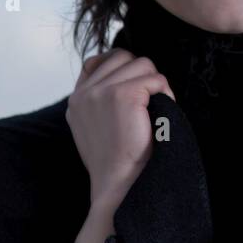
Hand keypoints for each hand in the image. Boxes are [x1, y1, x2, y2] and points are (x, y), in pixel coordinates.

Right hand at [66, 48, 175, 206]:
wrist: (119, 185)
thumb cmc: (116, 161)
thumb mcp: (96, 126)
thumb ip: (101, 99)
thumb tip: (121, 73)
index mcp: (76, 100)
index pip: (99, 60)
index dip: (122, 69)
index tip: (135, 92)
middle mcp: (83, 93)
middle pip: (123, 57)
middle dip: (142, 75)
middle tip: (149, 103)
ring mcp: (101, 91)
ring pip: (142, 64)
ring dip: (156, 85)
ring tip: (155, 111)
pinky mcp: (122, 94)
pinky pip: (156, 79)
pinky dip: (166, 94)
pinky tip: (160, 115)